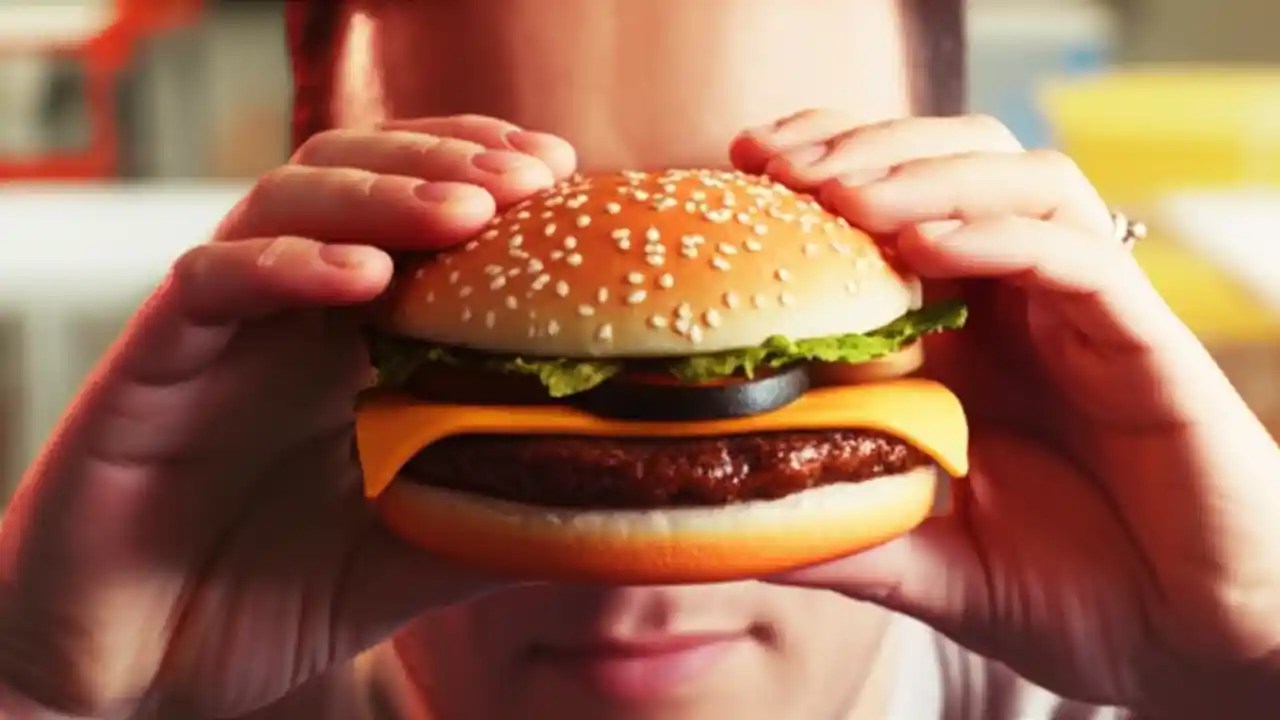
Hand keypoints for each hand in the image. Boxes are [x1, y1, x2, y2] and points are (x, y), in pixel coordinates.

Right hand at [0, 116, 576, 717]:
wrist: (126, 677)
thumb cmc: (260, 606)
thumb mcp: (405, 558)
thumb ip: (491, 516)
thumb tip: (614, 501)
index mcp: (346, 341)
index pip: (413, 213)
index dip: (485, 174)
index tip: (566, 172)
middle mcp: (282, 318)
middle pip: (355, 176)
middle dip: (447, 161)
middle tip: (533, 175)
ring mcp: (216, 334)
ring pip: (282, 203)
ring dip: (379, 193)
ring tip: (467, 209)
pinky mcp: (147, 369)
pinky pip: (208, 283)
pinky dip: (283, 266)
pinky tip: (360, 279)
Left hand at [734, 110, 1279, 716]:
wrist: (1189, 648)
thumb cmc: (1069, 596)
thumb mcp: (926, 562)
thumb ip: (843, 529)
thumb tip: (729, 520)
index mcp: (966, 336)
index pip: (897, 202)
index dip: (826, 165)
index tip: (745, 163)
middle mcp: (1022, 307)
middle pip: (953, 160)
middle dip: (863, 147)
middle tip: (780, 165)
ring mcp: (1085, 315)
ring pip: (1021, 179)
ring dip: (928, 173)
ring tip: (845, 196)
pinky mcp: (1145, 342)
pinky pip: (1078, 256)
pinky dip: (1001, 234)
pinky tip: (929, 243)